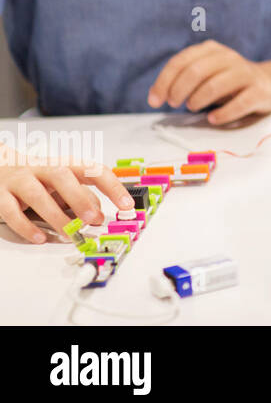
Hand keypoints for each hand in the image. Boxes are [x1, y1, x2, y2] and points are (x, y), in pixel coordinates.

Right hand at [0, 157, 133, 243]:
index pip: (93, 169)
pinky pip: (11, 211)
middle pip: (63, 176)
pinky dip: (26, 226)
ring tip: (69, 234)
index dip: (111, 186)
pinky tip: (39, 238)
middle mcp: (42, 168)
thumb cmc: (36, 176)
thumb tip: (100, 216)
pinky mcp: (0, 195)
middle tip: (94, 219)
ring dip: (55, 216)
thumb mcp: (62, 183)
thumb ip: (81, 196)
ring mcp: (19, 180)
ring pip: (37, 195)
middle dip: (80, 198)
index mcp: (64, 164)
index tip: (126, 205)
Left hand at [147, 40, 270, 124]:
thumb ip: (180, 80)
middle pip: (196, 71)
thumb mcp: (204, 75)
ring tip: (192, 108)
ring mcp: (246, 73)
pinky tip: (214, 119)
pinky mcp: (260, 91)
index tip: (155, 101)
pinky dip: (222, 114)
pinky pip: (239, 103)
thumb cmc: (227, 83)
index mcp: (211, 50)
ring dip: (197, 101)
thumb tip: (154, 96)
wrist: (267, 85)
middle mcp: (229, 57)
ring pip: (215, 86)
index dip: (164, 82)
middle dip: (179, 91)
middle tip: (174, 104)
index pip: (181, 61)